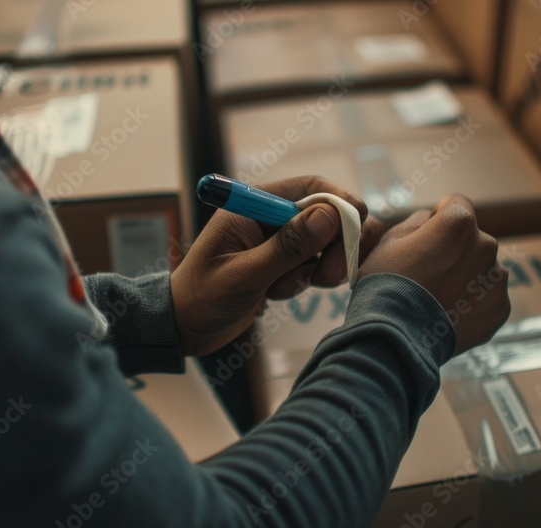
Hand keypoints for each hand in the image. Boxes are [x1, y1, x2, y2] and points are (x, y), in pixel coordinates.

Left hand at [171, 176, 371, 356]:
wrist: (184, 328)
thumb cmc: (202, 298)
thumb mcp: (243, 275)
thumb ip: (286, 246)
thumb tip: (328, 215)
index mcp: (254, 204)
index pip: (311, 187)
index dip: (339, 204)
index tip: (357, 231)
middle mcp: (270, 216)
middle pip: (326, 215)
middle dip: (335, 245)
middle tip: (331, 276)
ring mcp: (278, 240)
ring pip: (324, 243)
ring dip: (317, 268)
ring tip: (283, 289)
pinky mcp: (284, 263)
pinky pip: (314, 264)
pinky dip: (306, 280)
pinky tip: (276, 295)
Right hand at [358, 195, 509, 354]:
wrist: (396, 339)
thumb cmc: (387, 285)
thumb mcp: (389, 240)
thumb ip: (418, 221)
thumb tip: (432, 219)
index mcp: (459, 223)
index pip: (455, 205)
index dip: (438, 219)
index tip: (426, 237)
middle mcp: (486, 246)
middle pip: (471, 240)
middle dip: (454, 250)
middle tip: (428, 275)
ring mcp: (496, 280)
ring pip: (482, 269)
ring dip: (466, 277)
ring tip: (439, 299)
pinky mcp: (501, 309)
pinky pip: (488, 298)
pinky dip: (473, 305)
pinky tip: (450, 315)